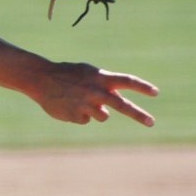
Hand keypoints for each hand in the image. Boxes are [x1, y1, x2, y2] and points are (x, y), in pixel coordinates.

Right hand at [32, 62, 158, 126]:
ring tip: (80, 101)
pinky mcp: (76, 116)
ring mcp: (86, 104)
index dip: (142, 87)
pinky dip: (79, 114)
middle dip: (139, 115)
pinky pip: (85, 119)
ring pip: (103, 116)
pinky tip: (68, 105)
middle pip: (122, 105)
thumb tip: (118, 99)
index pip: (126, 81)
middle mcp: (95, 91)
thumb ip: (103, 84)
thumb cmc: (66, 74)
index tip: (155, 93)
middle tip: (151, 123)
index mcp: (99, 77)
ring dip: (96, 112)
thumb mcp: (86, 73)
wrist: (40, 78)